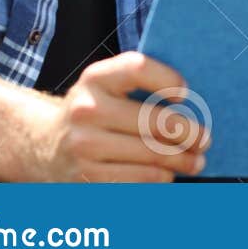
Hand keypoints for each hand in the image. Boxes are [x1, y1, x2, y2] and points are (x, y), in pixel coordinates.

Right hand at [18, 52, 209, 181]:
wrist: (43, 143)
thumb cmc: (93, 109)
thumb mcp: (105, 85)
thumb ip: (140, 81)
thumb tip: (192, 100)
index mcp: (95, 78)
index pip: (138, 68)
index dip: (167, 79)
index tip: (185, 93)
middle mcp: (86, 110)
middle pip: (155, 121)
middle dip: (189, 134)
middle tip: (205, 140)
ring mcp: (84, 146)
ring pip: (151, 155)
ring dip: (181, 161)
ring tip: (196, 161)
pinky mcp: (85, 177)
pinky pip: (136, 180)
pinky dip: (159, 179)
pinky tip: (168, 175)